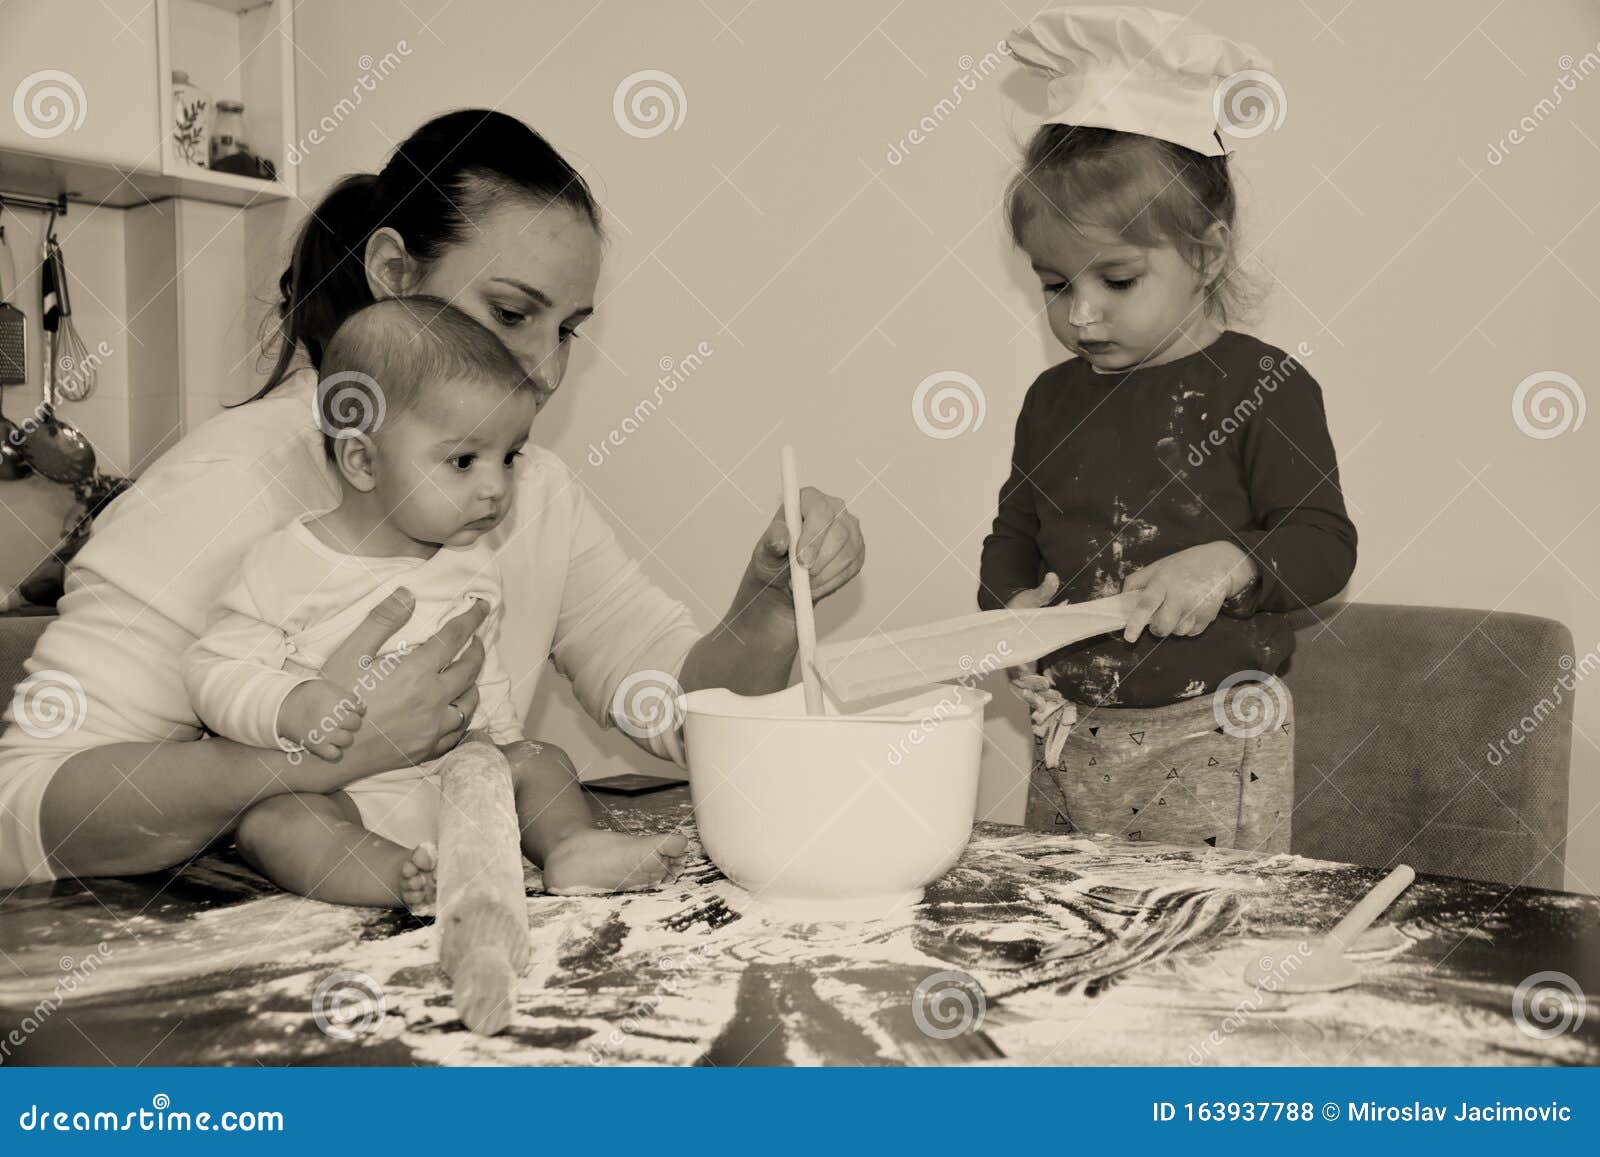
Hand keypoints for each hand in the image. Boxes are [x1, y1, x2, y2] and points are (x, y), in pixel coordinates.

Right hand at [276, 678, 363, 761]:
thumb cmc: (306, 695)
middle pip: (355, 723)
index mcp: (337, 701)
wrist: (282, 706)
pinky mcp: (317, 746)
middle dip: (350, 721)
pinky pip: (334, 754)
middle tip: (340, 720)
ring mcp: (326, 733)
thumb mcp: (326, 686)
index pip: (359, 707)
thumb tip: (359, 705)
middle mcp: (334, 717)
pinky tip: (330, 744)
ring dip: (344, 736)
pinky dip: (334, 751)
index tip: (348, 708)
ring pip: (348, 739)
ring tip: (335, 732)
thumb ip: (343, 694)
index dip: (356, 708)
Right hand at [311, 589, 487, 777]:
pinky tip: (455, 710)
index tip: (481, 607)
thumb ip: (382, 620)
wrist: (324, 749)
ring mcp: (433, 728)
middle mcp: (433, 699)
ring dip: (473, 684)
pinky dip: (462, 716)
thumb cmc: (336, 699)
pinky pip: (457, 732)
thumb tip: (408, 594)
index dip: (471, 619)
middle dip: (477, 650)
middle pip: (469, 669)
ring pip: (469, 703)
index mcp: (417, 672)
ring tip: (466, 674)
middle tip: (475, 640)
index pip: (454, 637)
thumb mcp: (352, 652)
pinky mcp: (427, 749)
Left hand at [749, 486, 863, 605]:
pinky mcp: (857, 550)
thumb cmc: (775, 557)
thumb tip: (780, 538)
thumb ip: (772, 541)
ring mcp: (850, 529)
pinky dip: (832, 582)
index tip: (802, 560)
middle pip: (838, 533)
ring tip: (805, 582)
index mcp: (809, 499)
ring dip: (824, 575)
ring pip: (847, 553)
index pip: (820, 512)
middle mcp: (834, 508)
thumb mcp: (765, 550)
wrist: (785, 576)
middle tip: (803, 576)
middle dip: (820, 561)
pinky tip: (817, 585)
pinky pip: (851, 568)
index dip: (813, 538)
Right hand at [1002, 573, 1068, 715]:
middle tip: (1049, 698)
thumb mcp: (1030, 598)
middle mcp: (1011, 659)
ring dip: (1034, 698)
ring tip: (1050, 705)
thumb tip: (1053, 577)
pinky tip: (1051, 701)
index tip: (1042, 681)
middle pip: (1016, 684)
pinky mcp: (1023, 669)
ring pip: (1020, 689)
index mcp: (1011, 645)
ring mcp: (1015, 666)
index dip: (1026, 678)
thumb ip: (1042, 591)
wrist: (1011, 610)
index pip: (1014, 667)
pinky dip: (1036, 695)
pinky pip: (1026, 687)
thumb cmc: (1018, 606)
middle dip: (1031, 694)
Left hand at [1121, 541, 1256, 642]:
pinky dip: (1187, 627)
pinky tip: (1191, 610)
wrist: (1220, 564)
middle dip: (1157, 629)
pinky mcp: (1208, 616)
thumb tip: (1122, 600)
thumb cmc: (1184, 565)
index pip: (1145, 605)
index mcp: (1162, 582)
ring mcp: (1195, 607)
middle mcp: (1179, 596)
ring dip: (1174, 626)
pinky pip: (1191, 633)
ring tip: (1179, 608)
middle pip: (1162, 627)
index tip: (1129, 637)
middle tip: (1158, 620)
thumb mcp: (1158, 567)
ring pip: (1177, 632)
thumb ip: (1137, 581)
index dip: (1135, 623)